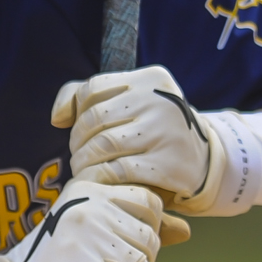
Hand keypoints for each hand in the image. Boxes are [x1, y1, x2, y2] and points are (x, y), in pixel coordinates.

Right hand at [0, 180, 163, 261]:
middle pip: (149, 238)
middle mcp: (88, 210)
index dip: (148, 230)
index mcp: (89, 191)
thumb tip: (185, 229)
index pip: (148, 203)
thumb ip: (137, 226)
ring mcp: (86, 241)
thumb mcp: (93, 231)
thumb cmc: (58, 259)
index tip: (126, 246)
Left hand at [52, 66, 261, 215]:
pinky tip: (95, 183)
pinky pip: (117, 171)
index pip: (92, 88)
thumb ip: (86, 96)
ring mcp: (166, 132)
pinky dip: (98, 179)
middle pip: (94, 119)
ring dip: (83, 162)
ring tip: (83, 169)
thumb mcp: (130, 102)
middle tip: (80, 154)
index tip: (77, 129)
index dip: (76, 111)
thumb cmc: (154, 129)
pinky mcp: (167, 164)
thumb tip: (58, 117)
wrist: (203, 160)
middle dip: (78, 141)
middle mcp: (160, 100)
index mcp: (151, 78)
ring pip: (102, 145)